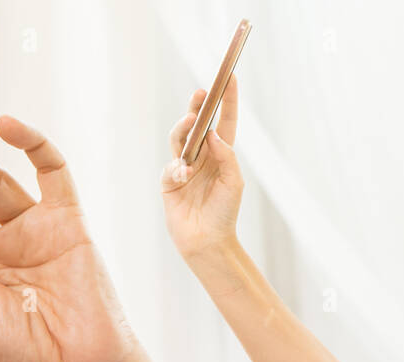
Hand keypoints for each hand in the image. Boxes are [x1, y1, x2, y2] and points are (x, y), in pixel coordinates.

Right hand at [160, 76, 243, 260]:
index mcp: (221, 154)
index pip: (224, 121)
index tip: (230, 77)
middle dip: (198, 106)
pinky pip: (170, 167)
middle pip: (197, 124)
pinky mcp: (169, 182)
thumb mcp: (234, 182)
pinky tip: (184, 174)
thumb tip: (212, 134)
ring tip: (191, 123)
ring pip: (179, 138)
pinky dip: (177, 168)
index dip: (227, 100)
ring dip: (184, 128)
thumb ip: (227, 156)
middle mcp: (201, 156)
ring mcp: (183, 167)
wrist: (207, 241)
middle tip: (201, 93)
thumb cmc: (224, 213)